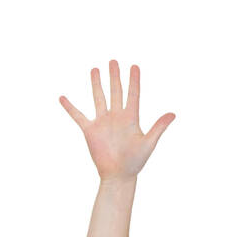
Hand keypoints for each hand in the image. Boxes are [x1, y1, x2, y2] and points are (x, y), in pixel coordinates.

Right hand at [61, 60, 174, 181]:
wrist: (118, 175)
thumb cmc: (136, 162)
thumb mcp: (149, 143)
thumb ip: (159, 127)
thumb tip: (173, 114)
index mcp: (131, 118)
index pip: (133, 94)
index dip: (134, 80)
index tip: (134, 66)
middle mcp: (116, 116)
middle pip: (116, 91)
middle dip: (115, 76)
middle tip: (113, 61)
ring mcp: (102, 122)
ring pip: (99, 98)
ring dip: (96, 84)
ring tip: (95, 69)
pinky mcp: (90, 131)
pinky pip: (78, 116)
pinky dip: (70, 107)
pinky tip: (62, 98)